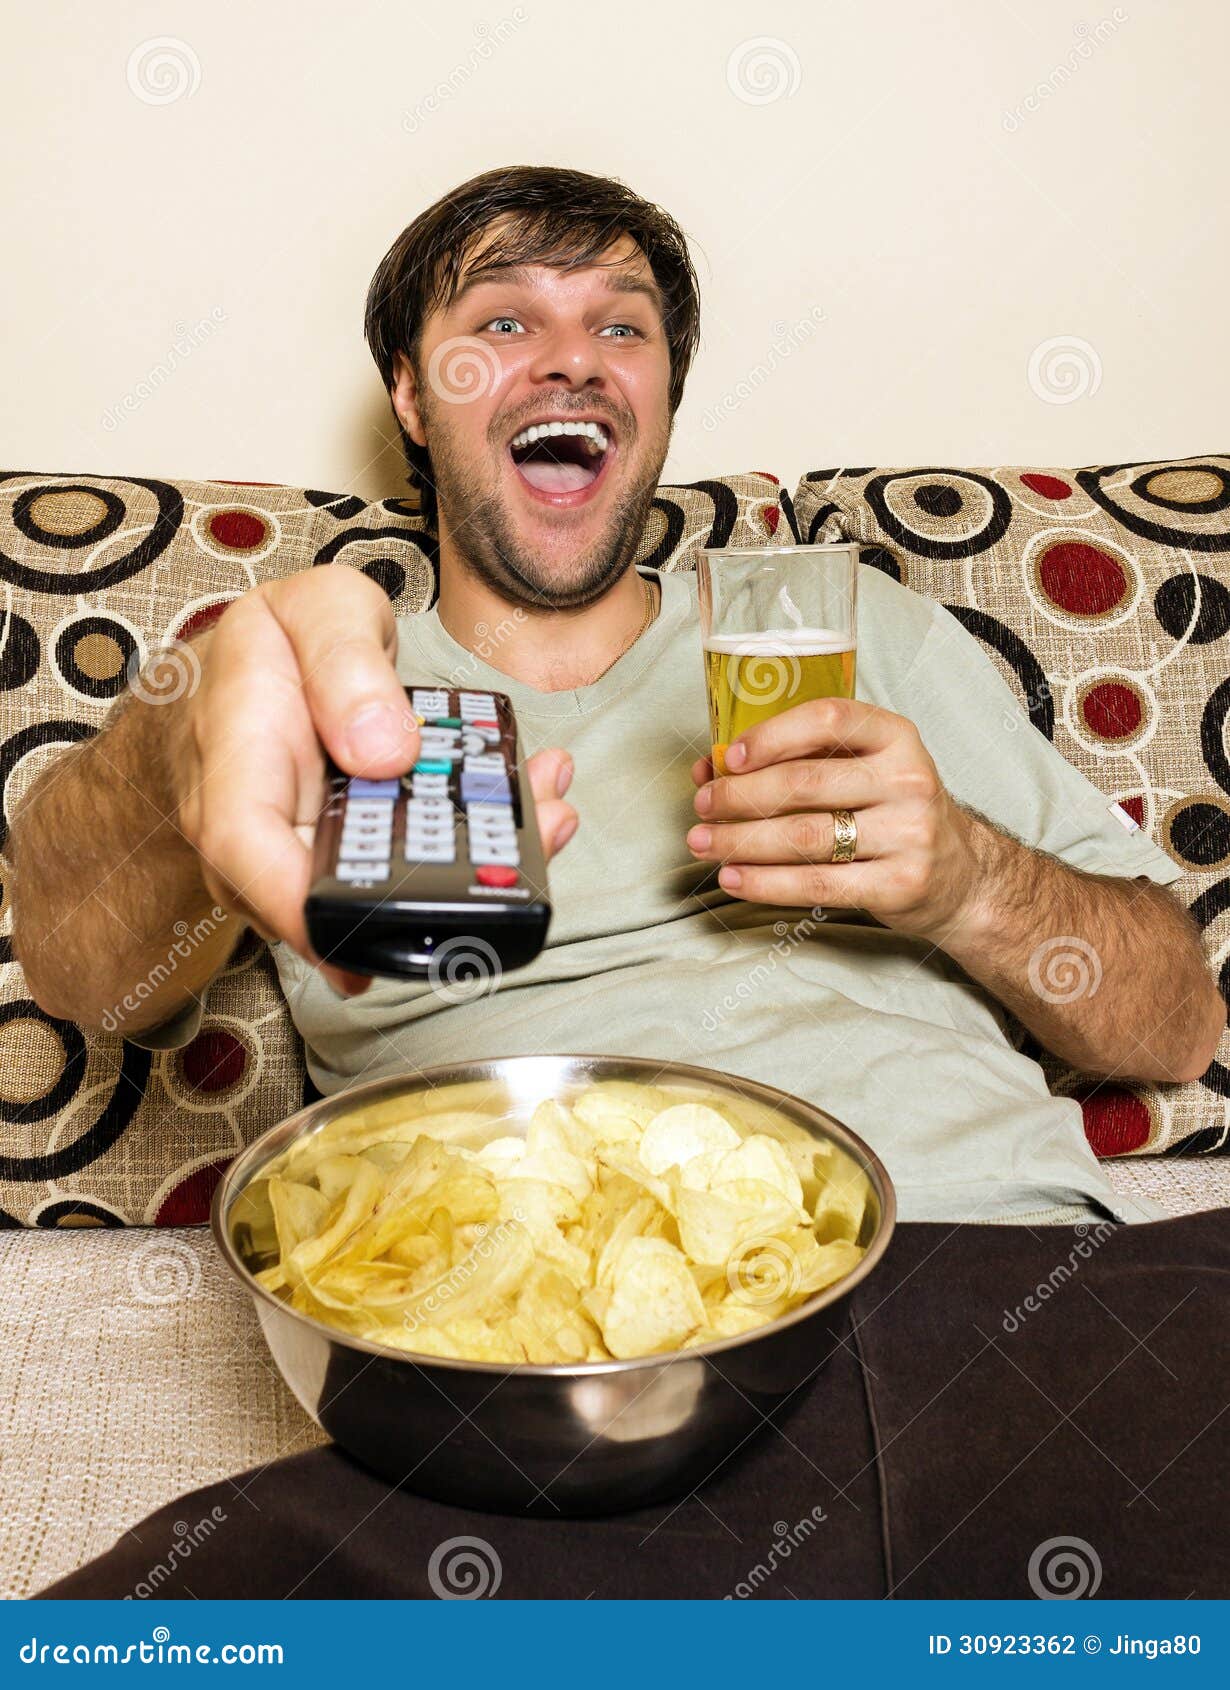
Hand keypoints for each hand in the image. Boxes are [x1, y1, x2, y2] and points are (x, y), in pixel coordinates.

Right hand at [173, 566, 577, 993]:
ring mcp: (305, 847)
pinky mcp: (349, 852)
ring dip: (475, 864)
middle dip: (440, 890)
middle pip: (332, 892)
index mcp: (236, 755)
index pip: (244, 848)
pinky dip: (472, 840)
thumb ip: (344, 664)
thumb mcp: (315, 606)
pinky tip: (527, 806)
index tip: (376, 929)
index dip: (304, 906)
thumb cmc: (279, 633)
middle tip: (534, 841)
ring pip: (382, 888)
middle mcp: (263, 822)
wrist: (261, 654)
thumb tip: (383, 750)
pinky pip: (406, 865)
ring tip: (548, 815)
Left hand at [686, 696, 976, 938]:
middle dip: (739, 796)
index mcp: (895, 736)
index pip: (829, 719)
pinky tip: (733, 877)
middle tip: (701, 806)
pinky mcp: (899, 884)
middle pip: (804, 783)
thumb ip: (797, 759)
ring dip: (741, 841)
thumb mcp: (864, 769)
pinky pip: (817, 884)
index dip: (772, 735)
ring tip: (703, 843)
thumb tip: (709, 768)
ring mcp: (907, 834)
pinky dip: (765, 883)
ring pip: (804, 837)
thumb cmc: (891, 812)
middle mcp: (907, 780)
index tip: (729, 757)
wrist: (961, 876)